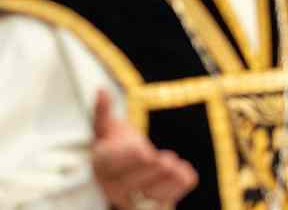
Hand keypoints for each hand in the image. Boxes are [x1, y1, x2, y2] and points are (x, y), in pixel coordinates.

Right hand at [92, 89, 197, 208]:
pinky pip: (165, 201)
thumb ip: (102, 110)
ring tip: (177, 164)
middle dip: (149, 170)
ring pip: (149, 196)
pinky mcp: (150, 205)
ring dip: (166, 182)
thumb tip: (101, 89)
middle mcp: (112, 185)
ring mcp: (132, 199)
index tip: (143, 150)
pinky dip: (178, 189)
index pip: (111, 164)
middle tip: (165, 158)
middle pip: (130, 183)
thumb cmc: (114, 143)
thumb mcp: (105, 126)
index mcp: (100, 163)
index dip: (127, 159)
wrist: (124, 168)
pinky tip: (187, 173)